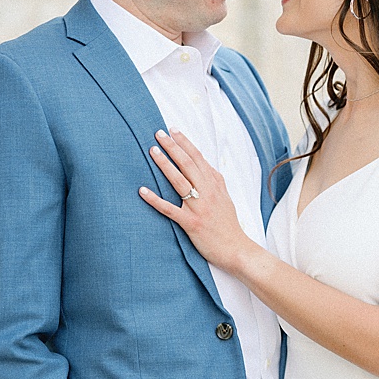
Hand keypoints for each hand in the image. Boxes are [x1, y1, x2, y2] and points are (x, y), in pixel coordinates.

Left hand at [138, 129, 251, 272]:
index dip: (185, 142)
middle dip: (172, 147)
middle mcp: (208, 192)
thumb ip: (214, 181)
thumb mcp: (225, 197)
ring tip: (153, 151)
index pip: (198, 157)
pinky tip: (142, 191)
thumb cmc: (227, 225)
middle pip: (188, 164)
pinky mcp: (192, 223)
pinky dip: (155, 200)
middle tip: (158, 133)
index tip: (173, 130)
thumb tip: (203, 165)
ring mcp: (199, 207)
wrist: (236, 249)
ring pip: (179, 181)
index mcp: (215, 184)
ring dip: (165, 164)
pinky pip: (170, 209)